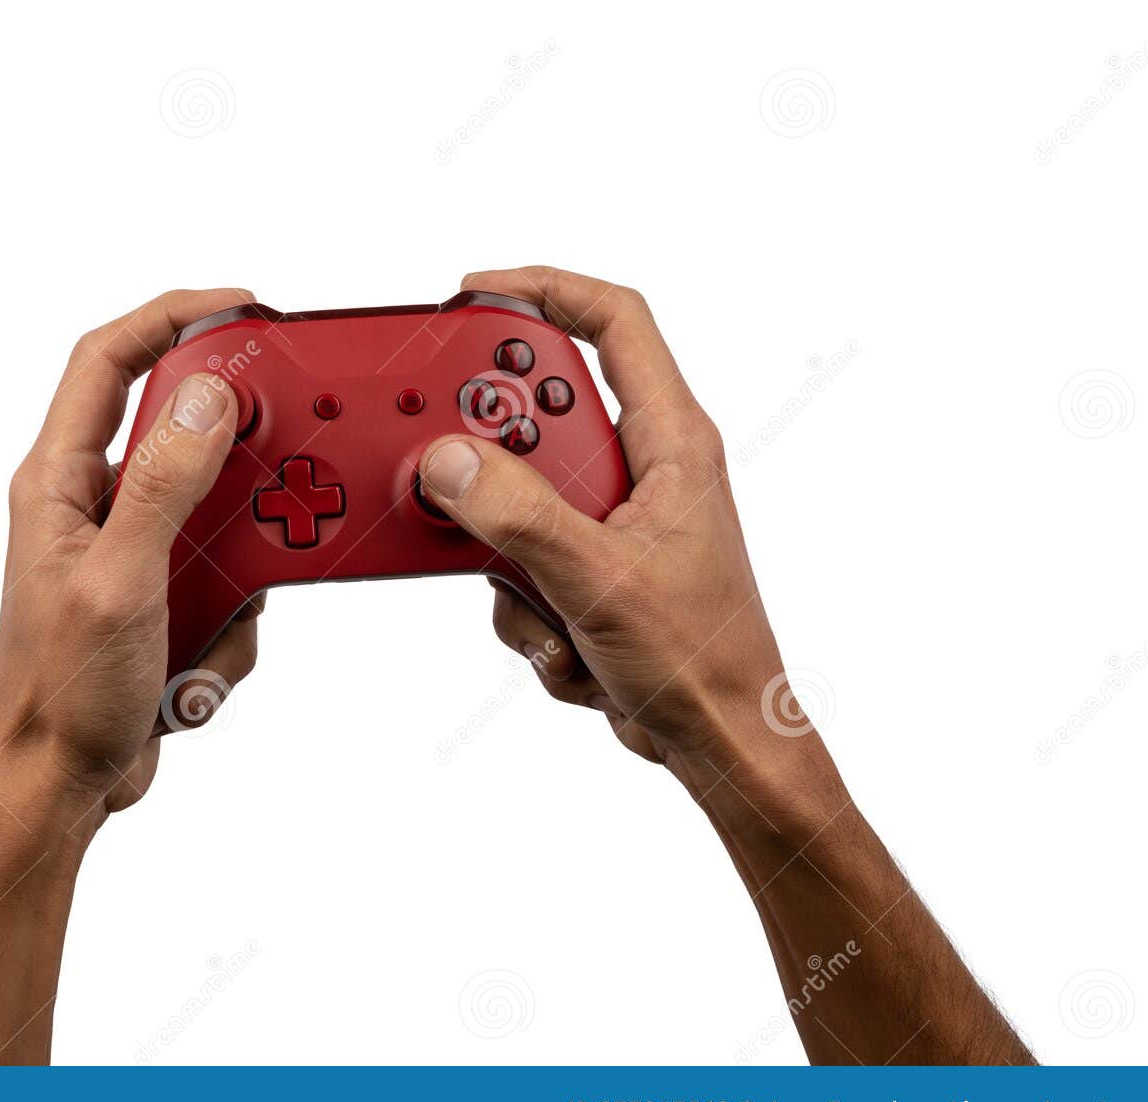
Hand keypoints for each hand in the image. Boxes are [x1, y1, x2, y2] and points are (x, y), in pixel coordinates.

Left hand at [0, 288, 262, 828]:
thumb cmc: (62, 693)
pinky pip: (224, 583)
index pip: (108, 361)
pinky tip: (188, 671)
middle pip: (181, 436)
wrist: (57, 787)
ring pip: (218, 519)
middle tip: (279, 481)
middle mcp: (91, 506)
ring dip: (235, 573)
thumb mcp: (119, 582)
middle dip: (237, 468)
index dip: (171, 318)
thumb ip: (163, 484)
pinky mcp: (157, 598)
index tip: (241, 305)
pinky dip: (227, 627)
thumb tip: (206, 396)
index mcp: (58, 484)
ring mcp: (128, 554)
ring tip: (211, 624)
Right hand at [418, 266, 787, 776]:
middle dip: (494, 460)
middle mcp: (642, 468)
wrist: (720, 742)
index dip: (542, 289)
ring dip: (509, 561)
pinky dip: (528, 608)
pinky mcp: (587, 566)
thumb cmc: (702, 659)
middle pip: (540, 417)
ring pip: (516, 498)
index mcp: (670, 441)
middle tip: (459, 482)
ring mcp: (611, 520)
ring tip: (551, 609)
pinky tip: (573, 646)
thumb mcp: (600, 581)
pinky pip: (519, 559)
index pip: (613, 322)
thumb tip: (450, 461)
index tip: (470, 293)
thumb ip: (521, 516)